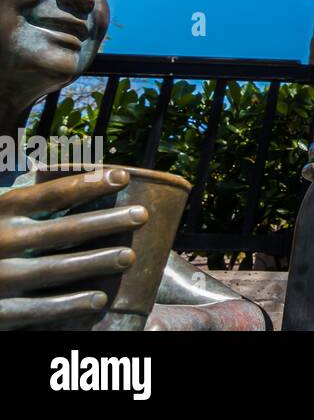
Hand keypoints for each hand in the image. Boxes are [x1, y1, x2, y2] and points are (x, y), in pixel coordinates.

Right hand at [0, 168, 146, 329]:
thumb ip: (30, 193)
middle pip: (63, 230)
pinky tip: (98, 299)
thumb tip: (80, 164)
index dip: (89, 184)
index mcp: (2, 210)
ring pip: (56, 269)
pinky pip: (38, 308)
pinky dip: (69, 304)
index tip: (123, 177)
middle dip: (106, 221)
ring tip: (128, 256)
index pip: (52, 194)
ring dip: (96, 262)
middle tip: (141, 215)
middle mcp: (0, 240)